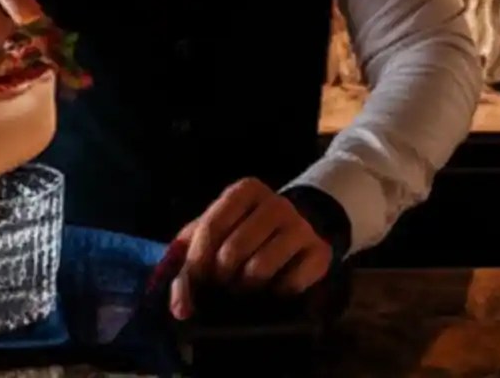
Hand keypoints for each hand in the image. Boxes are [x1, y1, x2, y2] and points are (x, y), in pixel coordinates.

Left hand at [169, 178, 332, 320]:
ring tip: (246, 284)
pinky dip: (277, 292)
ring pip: (260, 267)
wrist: (293, 230)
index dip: (198, 260)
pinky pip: (291, 283)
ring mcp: (301, 226)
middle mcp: (276, 203)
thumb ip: (186, 265)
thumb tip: (180, 308)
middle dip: (222, 275)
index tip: (197, 278)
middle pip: (233, 250)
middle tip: (224, 282)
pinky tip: (275, 286)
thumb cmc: (242, 231)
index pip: (211, 226)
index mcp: (245, 190)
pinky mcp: (320, 252)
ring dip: (247, 285)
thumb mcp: (212, 236)